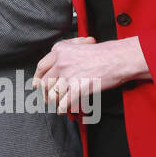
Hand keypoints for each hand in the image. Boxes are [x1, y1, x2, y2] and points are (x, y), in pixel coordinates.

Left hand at [32, 36, 149, 112]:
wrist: (119, 58)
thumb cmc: (104, 53)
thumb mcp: (80, 45)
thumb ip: (67, 52)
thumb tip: (58, 63)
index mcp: (60, 50)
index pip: (41, 66)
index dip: (37, 77)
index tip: (36, 84)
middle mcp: (61, 62)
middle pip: (44, 82)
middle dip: (44, 93)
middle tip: (47, 98)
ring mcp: (69, 76)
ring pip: (53, 94)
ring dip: (54, 102)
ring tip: (57, 105)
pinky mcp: (78, 88)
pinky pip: (64, 103)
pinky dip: (63, 109)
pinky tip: (64, 111)